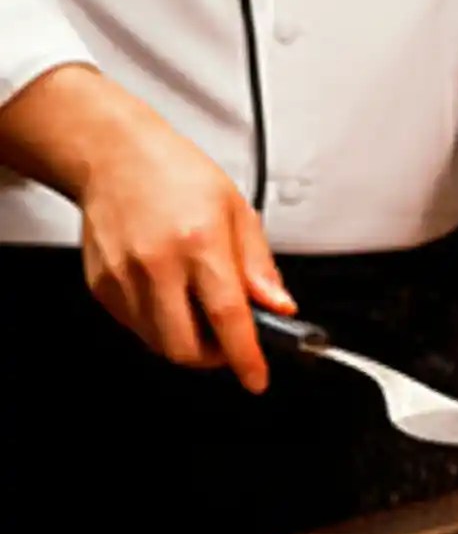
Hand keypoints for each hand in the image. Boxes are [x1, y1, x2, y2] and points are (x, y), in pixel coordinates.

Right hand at [0, 66, 293, 392]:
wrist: (115, 155)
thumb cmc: (177, 175)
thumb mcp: (238, 211)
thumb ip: (260, 266)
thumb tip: (280, 306)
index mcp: (200, 243)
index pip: (228, 318)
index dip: (246, 357)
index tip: (257, 377)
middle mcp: (158, 264)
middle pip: (186, 347)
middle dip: (215, 357)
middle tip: (230, 339)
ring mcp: (124, 277)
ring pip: (160, 344)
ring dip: (188, 341)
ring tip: (200, 309)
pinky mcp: (101, 286)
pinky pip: (136, 328)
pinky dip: (160, 325)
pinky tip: (171, 295)